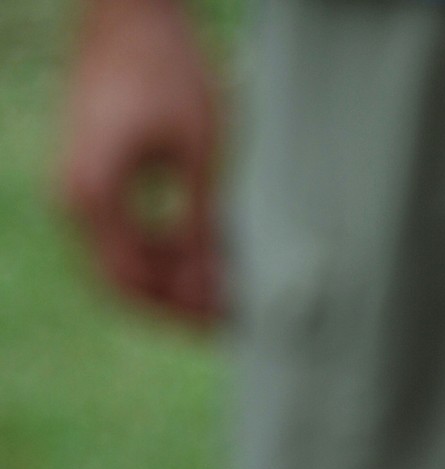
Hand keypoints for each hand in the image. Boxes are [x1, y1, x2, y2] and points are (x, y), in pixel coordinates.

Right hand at [59, 0, 221, 321]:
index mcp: (93, 196)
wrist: (131, 15)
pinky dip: (164, 253)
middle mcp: (74, 200)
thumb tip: (216, 285)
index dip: (183, 311)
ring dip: (173, 282)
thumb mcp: (202, 153)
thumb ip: (202, 223)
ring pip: (124, 262)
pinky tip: (209, 258)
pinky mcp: (93, 179)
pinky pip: (124, 234)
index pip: (134, 283)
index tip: (229, 322)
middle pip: (123, 283)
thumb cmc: (168, 71)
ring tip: (229, 292)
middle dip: (177, 307)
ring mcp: (78, 190)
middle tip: (231, 321)